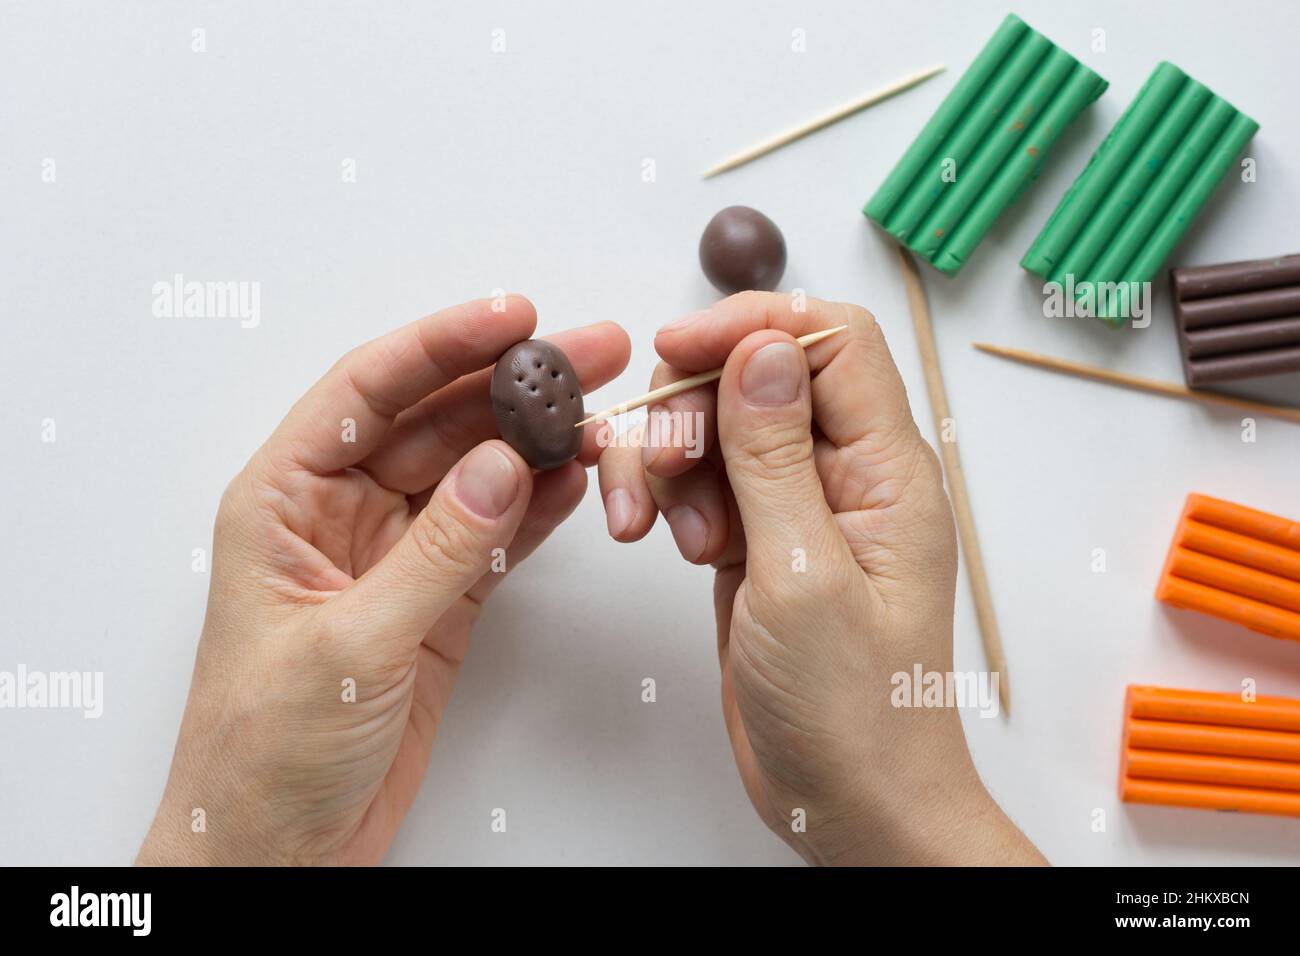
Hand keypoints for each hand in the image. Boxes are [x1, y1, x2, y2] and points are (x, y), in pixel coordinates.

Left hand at [138, 296, 629, 865]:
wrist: (278, 851)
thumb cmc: (263, 753)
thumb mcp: (349, 643)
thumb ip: (436, 552)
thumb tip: (503, 468)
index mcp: (285, 500)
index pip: (368, 392)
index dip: (442, 345)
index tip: (514, 317)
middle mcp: (341, 515)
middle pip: (434, 421)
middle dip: (511, 384)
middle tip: (588, 353)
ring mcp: (396, 556)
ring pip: (474, 472)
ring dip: (535, 441)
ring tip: (600, 412)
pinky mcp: (439, 602)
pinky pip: (496, 536)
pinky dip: (539, 507)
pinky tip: (577, 478)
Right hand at [596, 292, 1043, 864]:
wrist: (849, 801)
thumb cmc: (854, 711)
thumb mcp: (802, 574)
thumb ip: (776, 455)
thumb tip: (763, 348)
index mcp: (886, 470)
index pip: (831, 341)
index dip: (753, 327)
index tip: (678, 351)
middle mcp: (847, 476)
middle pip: (757, 378)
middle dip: (692, 409)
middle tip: (662, 467)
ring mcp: (799, 508)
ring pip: (718, 430)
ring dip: (670, 462)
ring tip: (661, 530)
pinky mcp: (758, 542)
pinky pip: (703, 484)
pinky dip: (669, 500)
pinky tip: (666, 546)